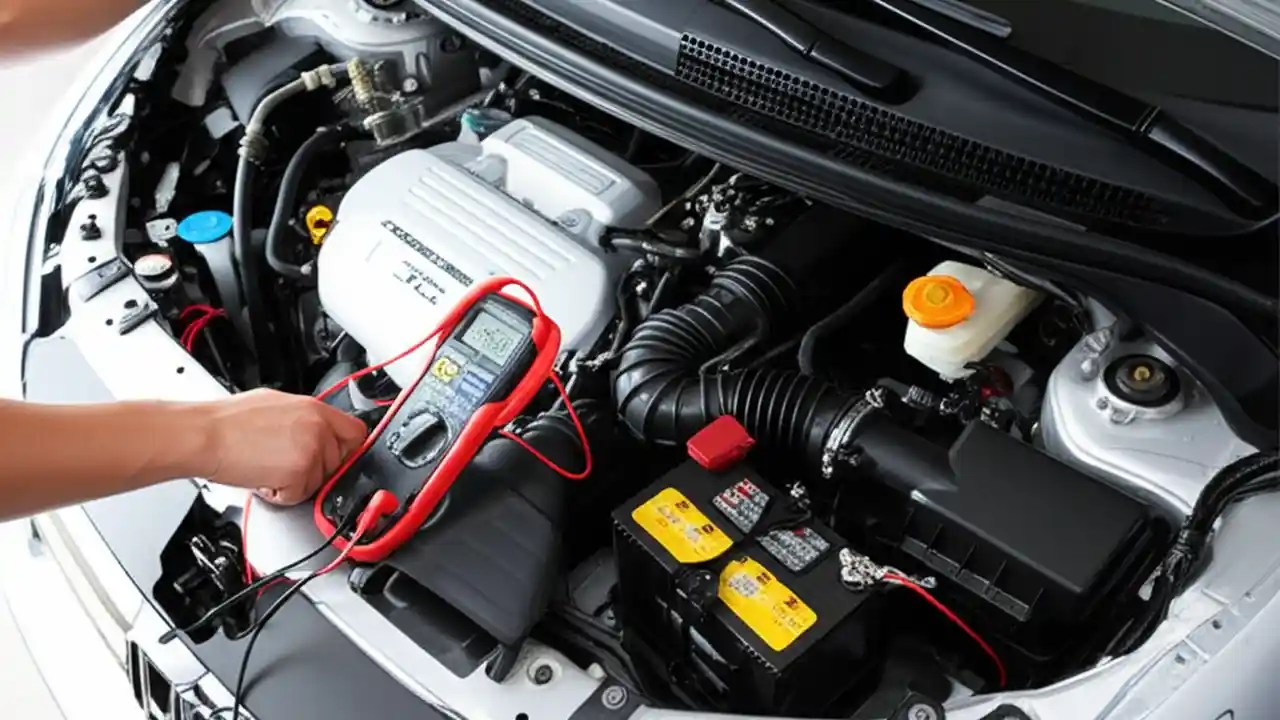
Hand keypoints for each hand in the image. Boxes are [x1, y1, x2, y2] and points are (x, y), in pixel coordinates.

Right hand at [196, 389, 368, 505]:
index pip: (356, 433)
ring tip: (269, 466)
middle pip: (337, 462)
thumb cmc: (229, 421)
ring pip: (319, 481)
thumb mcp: (278, 404)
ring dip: (297, 482)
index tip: (336, 455)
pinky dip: (281, 494)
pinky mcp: (298, 475)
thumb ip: (305, 418)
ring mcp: (311, 453)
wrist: (206, 436)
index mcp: (315, 409)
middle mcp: (318, 429)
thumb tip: (317, 428)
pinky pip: (299, 496)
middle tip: (285, 462)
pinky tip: (263, 477)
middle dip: (315, 468)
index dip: (346, 448)